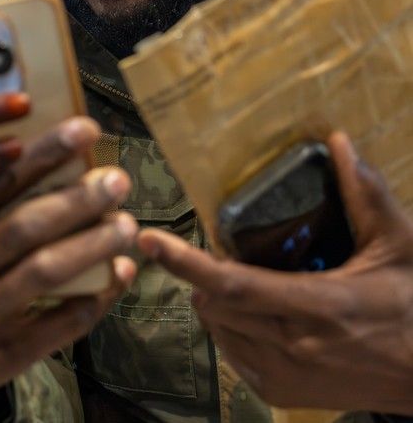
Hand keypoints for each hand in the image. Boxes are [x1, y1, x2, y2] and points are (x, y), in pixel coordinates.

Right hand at [0, 117, 138, 407]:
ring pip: (42, 275)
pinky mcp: (1, 357)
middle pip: (20, 229)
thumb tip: (0, 118)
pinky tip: (121, 272)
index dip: (40, 154)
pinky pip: (58, 326)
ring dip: (92, 246)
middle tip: (116, 180)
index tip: (84, 130)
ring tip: (127, 224)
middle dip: (75, 201)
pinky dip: (95, 297)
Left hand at [138, 131, 412, 414]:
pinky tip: (258, 315)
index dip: (186, 261)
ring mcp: (284, 376)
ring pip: (216, 328)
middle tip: (219, 253)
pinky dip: (229, 328)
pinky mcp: (280, 394)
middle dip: (203, 274)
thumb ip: (367, 195)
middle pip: (214, 303)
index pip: (234, 284)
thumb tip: (338, 143)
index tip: (149, 240)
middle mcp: (294, 346)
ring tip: (246, 284)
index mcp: (320, 306)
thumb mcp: (400, 246)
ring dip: (215, 301)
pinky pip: (230, 353)